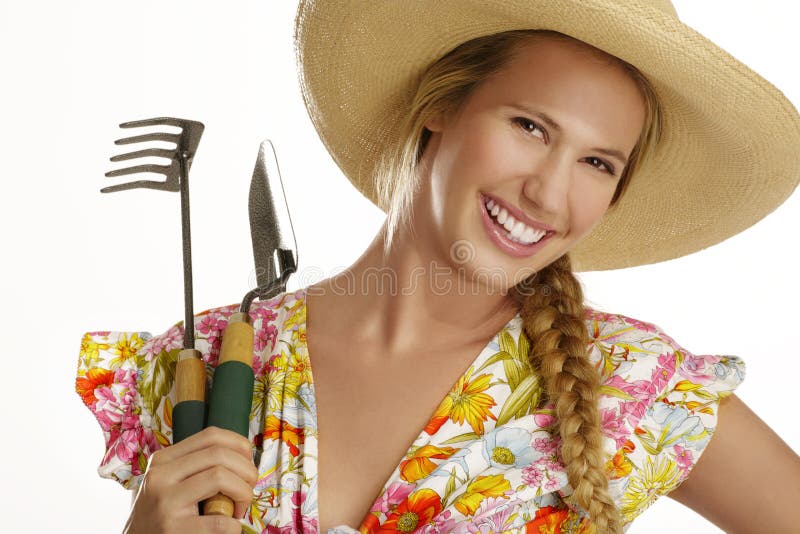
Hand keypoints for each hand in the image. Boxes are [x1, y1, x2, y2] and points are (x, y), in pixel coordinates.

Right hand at [123, 426, 257, 532]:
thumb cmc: (161, 514)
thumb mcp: (168, 482)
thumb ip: (195, 466)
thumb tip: (241, 456)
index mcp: (163, 460)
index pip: (211, 436)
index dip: (240, 446)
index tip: (247, 463)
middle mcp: (161, 475)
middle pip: (220, 454)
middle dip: (247, 470)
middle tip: (248, 489)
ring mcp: (165, 502)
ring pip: (220, 477)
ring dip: (243, 493)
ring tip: (239, 508)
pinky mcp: (172, 529)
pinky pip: (219, 521)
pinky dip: (234, 526)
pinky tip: (230, 528)